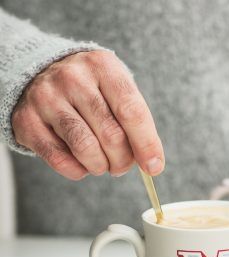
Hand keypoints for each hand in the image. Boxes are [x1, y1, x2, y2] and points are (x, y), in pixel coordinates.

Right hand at [12, 50, 163, 179]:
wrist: (41, 74)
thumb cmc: (92, 90)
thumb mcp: (116, 92)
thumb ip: (135, 122)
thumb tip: (152, 163)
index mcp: (103, 66)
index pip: (131, 111)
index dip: (146, 144)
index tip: (154, 167)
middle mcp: (73, 78)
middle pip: (111, 135)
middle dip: (123, 161)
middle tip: (123, 166)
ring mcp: (46, 98)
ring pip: (86, 149)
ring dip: (101, 167)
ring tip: (103, 165)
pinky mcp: (27, 121)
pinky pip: (60, 160)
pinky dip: (78, 171)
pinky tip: (82, 164)